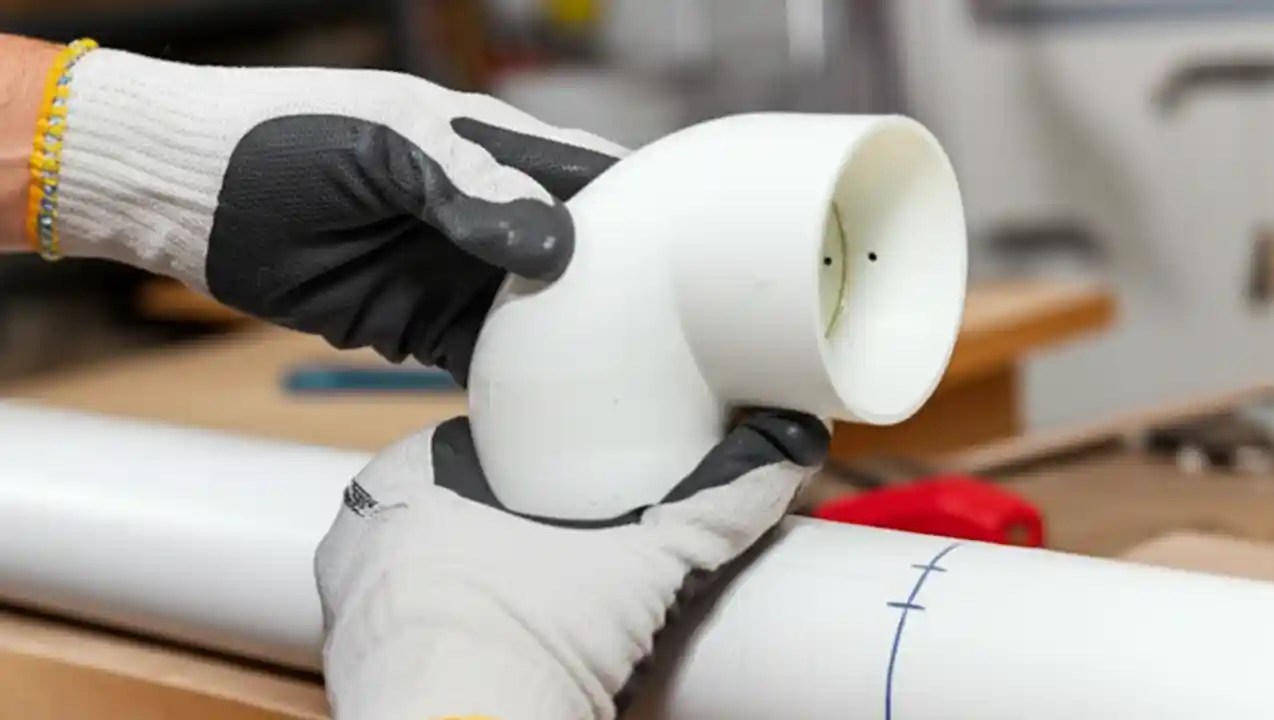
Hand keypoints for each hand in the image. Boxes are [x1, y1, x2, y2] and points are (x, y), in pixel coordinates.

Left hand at [50, 48, 622, 380]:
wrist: (185, 192)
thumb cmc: (281, 139)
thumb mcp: (382, 146)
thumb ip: (468, 191)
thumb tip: (553, 248)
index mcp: (488, 148)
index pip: (588, 174)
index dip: (642, 206)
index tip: (696, 247)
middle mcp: (485, 214)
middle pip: (577, 256)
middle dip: (621, 290)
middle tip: (679, 339)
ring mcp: (454, 272)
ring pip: (537, 314)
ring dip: (574, 346)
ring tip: (632, 385)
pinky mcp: (416, 326)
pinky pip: (482, 359)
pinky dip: (515, 384)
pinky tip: (552, 410)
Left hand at [315, 410, 829, 719]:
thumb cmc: (529, 635)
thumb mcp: (640, 563)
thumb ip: (714, 507)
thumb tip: (787, 453)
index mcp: (405, 476)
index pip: (468, 441)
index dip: (523, 453)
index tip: (567, 475)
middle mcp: (362, 533)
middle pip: (449, 508)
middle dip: (506, 522)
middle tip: (567, 544)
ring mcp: (350, 607)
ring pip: (429, 572)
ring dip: (476, 579)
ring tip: (541, 597)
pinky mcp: (356, 671)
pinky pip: (415, 632)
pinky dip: (455, 633)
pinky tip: (504, 643)